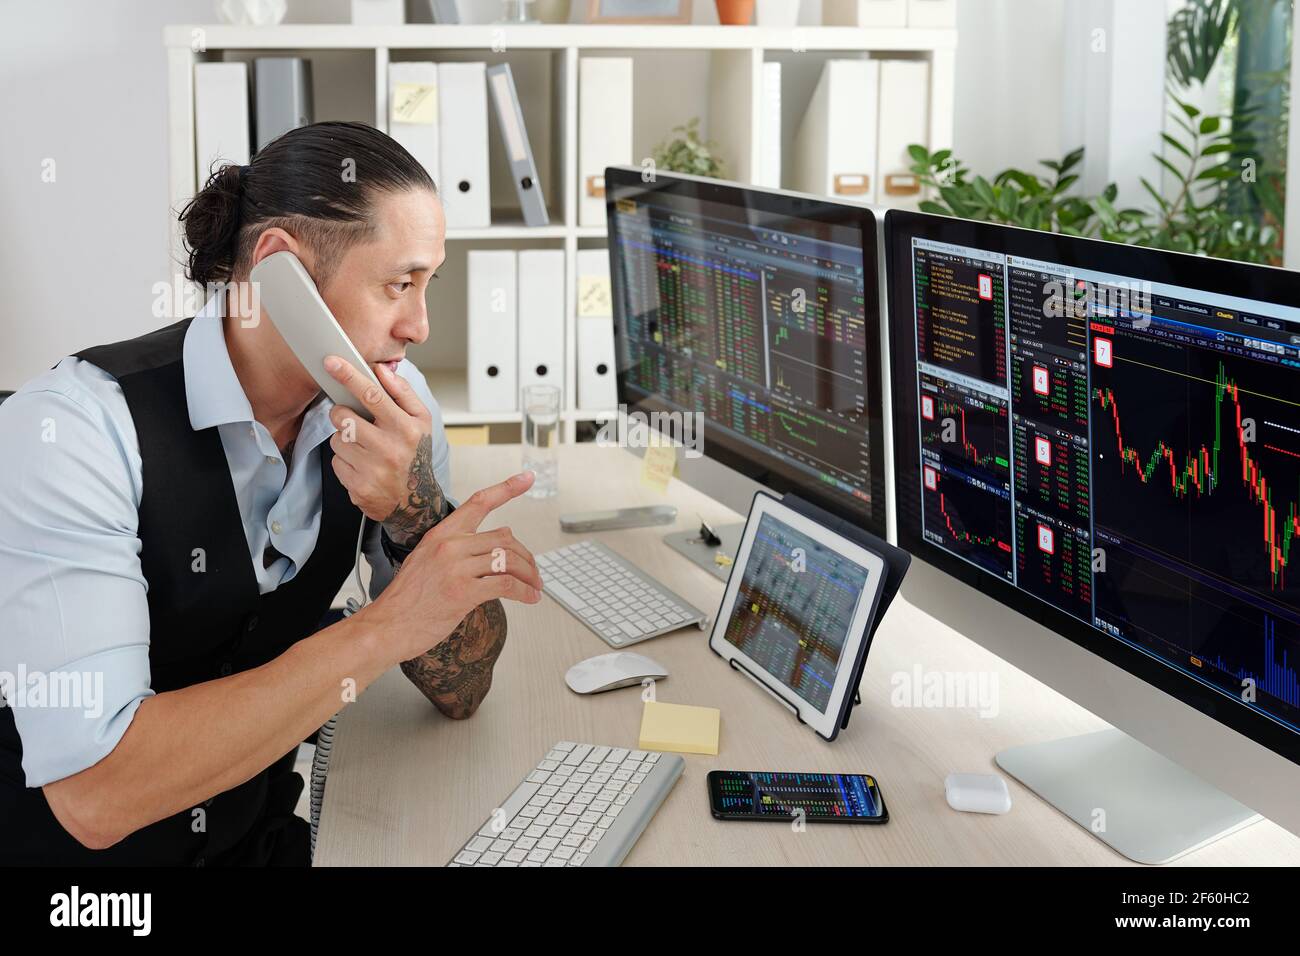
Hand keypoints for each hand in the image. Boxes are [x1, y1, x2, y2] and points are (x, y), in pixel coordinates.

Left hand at [323, 355, 444, 544]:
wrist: (415, 501)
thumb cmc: (416, 454)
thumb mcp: (420, 421)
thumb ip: (402, 393)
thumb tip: (381, 371)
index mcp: (405, 428)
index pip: (372, 395)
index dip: (349, 376)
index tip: (332, 362)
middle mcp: (389, 449)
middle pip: (344, 417)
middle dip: (341, 414)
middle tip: (353, 421)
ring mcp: (372, 470)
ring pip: (336, 440)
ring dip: (345, 440)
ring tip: (364, 448)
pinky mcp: (358, 487)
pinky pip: (336, 462)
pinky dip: (345, 461)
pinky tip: (361, 465)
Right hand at [361, 471, 542, 665]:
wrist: (387, 626)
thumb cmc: (407, 599)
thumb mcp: (426, 561)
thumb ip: (455, 552)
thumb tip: (489, 553)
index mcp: (441, 534)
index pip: (479, 502)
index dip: (507, 488)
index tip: (527, 478)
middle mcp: (450, 545)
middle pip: (504, 538)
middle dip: (525, 557)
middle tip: (533, 573)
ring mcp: (456, 567)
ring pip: (509, 560)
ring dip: (529, 575)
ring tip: (534, 587)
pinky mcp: (463, 592)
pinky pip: (506, 584)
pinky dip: (524, 591)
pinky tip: (529, 598)